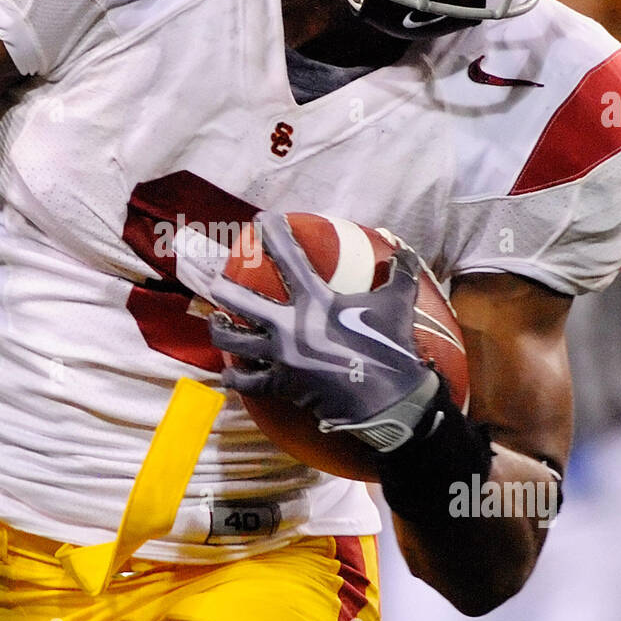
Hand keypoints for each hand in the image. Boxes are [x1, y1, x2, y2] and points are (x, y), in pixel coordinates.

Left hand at [207, 211, 439, 448]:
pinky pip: (247, 381)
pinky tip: (229, 372)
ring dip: (221, 328)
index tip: (261, 219)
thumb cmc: (392, 348)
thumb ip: (399, 273)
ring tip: (217, 320)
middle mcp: (290, 326)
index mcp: (315, 300)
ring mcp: (281, 357)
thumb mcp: (398, 303)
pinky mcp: (281, 385)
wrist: (390, 401)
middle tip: (216, 278)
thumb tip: (404, 251)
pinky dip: (235, 376)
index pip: (288, 257)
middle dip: (222, 285)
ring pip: (233, 340)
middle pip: (240, 300)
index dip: (272, 234)